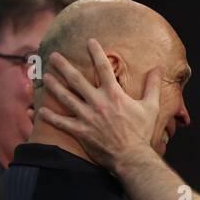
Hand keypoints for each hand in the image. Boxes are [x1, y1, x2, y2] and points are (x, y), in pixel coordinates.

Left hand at [36, 38, 161, 172]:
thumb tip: (159, 68)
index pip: (104, 68)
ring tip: (45, 77)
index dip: (96, 52)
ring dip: (54, 86)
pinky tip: (40, 111)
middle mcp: (98, 102)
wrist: (132, 157)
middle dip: (64, 66)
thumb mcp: (151, 107)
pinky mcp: (81, 132)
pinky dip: (50, 117)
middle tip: (53, 56)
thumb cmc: (142, 133)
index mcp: (114, 94)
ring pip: (66, 98)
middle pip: (77, 80)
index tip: (89, 41)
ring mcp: (87, 117)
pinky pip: (62, 123)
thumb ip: (153, 86)